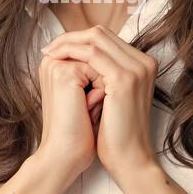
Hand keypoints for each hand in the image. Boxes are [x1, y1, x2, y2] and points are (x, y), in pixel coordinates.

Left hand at [40, 25, 158, 183]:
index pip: (106, 38)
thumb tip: (76, 59)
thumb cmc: (116, 133)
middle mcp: (144, 62)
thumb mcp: (110, 97)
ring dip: (68, 43)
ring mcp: (136, 69)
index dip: (79, 39)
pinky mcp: (125, 79)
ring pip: (95, 39)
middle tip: (49, 48)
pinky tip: (56, 60)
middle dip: (70, 37)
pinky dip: (72, 54)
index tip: (56, 48)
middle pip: (101, 33)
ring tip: (49, 53)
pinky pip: (93, 54)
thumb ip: (102, 75)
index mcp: (142, 65)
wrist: (129, 160)